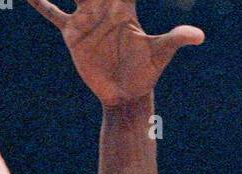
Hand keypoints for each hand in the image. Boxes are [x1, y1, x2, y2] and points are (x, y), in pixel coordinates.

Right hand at [25, 0, 203, 106]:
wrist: (126, 95)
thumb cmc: (146, 74)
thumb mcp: (160, 54)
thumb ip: (176, 39)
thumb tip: (199, 36)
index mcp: (124, 5)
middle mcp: (103, 6)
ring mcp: (86, 18)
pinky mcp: (73, 34)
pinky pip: (54, 15)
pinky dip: (42, 4)